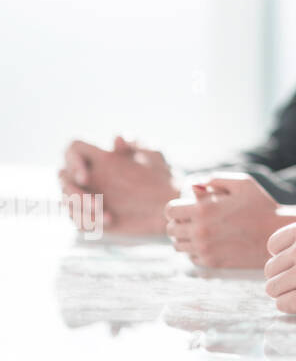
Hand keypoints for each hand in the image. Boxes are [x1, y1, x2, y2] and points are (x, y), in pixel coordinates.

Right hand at [59, 136, 178, 234]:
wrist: (169, 203)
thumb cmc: (161, 175)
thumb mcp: (153, 157)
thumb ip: (136, 145)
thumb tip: (119, 138)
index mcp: (100, 156)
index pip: (73, 149)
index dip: (73, 161)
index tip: (86, 177)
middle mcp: (88, 175)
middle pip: (63, 177)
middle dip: (74, 192)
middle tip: (96, 203)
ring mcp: (87, 195)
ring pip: (66, 200)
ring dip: (81, 209)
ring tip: (106, 216)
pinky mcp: (91, 215)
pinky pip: (77, 219)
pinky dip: (88, 221)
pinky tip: (107, 222)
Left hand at [164, 174, 289, 267]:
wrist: (277, 233)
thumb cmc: (261, 205)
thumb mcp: (242, 183)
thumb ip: (215, 179)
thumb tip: (194, 184)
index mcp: (204, 210)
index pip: (170, 210)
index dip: (177, 207)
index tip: (186, 207)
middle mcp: (200, 231)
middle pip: (171, 229)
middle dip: (179, 222)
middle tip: (193, 219)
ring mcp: (205, 249)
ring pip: (178, 245)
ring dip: (185, 237)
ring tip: (201, 231)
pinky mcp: (212, 263)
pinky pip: (191, 257)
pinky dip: (196, 250)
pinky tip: (211, 242)